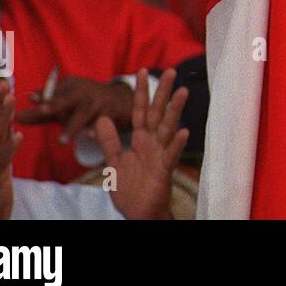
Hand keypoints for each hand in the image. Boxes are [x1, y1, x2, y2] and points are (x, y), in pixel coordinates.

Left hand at [17, 75, 133, 146]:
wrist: (117, 99)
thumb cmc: (83, 102)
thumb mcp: (65, 101)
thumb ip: (42, 111)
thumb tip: (17, 117)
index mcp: (69, 86)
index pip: (51, 93)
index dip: (41, 98)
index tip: (29, 99)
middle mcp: (83, 91)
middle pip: (67, 99)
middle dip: (55, 104)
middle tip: (42, 111)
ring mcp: (97, 102)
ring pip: (83, 114)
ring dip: (72, 127)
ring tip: (61, 142)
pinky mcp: (110, 112)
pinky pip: (102, 122)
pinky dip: (97, 129)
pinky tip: (91, 137)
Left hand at [98, 69, 188, 220]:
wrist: (138, 213)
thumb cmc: (130, 189)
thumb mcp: (114, 163)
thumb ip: (109, 141)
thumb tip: (101, 119)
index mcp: (140, 140)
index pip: (138, 111)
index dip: (139, 92)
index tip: (140, 71)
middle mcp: (152, 143)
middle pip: (157, 113)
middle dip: (163, 92)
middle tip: (171, 71)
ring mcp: (160, 155)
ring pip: (168, 128)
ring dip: (175, 111)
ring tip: (183, 92)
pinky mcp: (164, 170)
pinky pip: (171, 154)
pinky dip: (177, 143)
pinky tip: (184, 131)